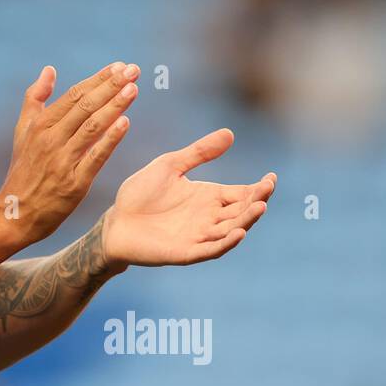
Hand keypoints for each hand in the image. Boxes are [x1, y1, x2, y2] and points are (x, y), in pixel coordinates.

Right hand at [0, 60, 140, 245]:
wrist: (14, 213)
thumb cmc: (23, 170)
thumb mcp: (22, 131)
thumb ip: (35, 98)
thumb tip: (49, 70)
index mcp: (41, 125)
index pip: (74, 95)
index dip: (98, 79)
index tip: (120, 66)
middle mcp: (51, 139)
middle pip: (85, 106)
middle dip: (111, 86)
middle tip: (133, 70)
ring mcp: (62, 161)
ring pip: (92, 127)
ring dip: (114, 106)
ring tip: (133, 89)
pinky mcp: (74, 183)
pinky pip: (95, 157)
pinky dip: (110, 139)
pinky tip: (125, 123)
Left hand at [102, 128, 275, 266]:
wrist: (114, 221)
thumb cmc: (140, 193)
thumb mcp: (170, 165)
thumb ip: (199, 153)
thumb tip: (230, 133)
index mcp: (209, 197)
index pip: (242, 194)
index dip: (259, 188)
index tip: (271, 178)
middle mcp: (209, 218)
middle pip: (241, 212)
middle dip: (256, 202)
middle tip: (267, 190)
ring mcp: (199, 236)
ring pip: (231, 230)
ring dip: (247, 221)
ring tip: (259, 207)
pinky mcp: (186, 252)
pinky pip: (211, 249)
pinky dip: (226, 243)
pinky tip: (238, 233)